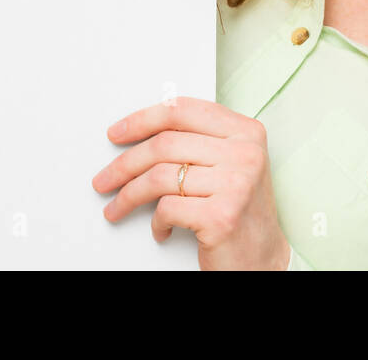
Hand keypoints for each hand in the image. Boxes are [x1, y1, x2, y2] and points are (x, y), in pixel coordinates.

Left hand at [92, 96, 290, 269]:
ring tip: (118, 207)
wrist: (262, 257)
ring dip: (128, 195)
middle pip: (165, 144)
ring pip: (159, 177)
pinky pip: (167, 208)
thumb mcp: (230, 164)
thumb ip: (199, 142)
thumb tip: (144, 133)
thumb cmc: (241, 211)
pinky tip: (160, 228)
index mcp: (246, 132)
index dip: (142, 120)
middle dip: (124, 164)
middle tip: (105, 179)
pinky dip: (155, 222)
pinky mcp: (222, 215)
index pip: (182, 110)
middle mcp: (245, 153)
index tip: (118, 133)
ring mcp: (236, 183)